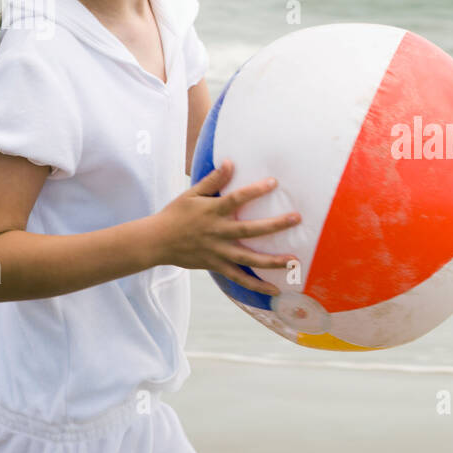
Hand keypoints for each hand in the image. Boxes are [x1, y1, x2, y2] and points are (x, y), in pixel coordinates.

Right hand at [154, 160, 299, 296]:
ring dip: (272, 261)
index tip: (274, 182)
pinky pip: (239, 279)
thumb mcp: (192, 193)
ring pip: (249, 259)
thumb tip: (230, 162)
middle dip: (274, 225)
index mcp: (212, 211)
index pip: (237, 199)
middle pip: (250, 230)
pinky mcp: (217, 266)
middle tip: (296, 219)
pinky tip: (274, 290)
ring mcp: (218, 252)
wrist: (156, 241)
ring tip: (294, 261)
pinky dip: (256, 286)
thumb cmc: (175, 214)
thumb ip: (213, 180)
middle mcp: (218, 232)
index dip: (255, 190)